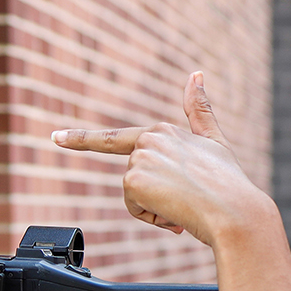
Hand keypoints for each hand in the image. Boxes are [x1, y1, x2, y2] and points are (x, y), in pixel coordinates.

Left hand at [52, 72, 272, 244]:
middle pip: (134, 181)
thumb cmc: (228, 182)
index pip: (114, 139)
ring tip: (186, 204)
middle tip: (186, 199)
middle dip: (155, 198)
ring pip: (135, 196)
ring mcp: (139, 159)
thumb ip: (199, 110)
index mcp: (162, 130)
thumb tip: (196, 73)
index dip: (81, 140)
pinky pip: (135, 209)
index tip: (55, 138)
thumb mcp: (214, 141)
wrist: (234, 210)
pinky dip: (155, 218)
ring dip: (158, 209)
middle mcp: (148, 139)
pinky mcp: (133, 180)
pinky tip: (177, 213)